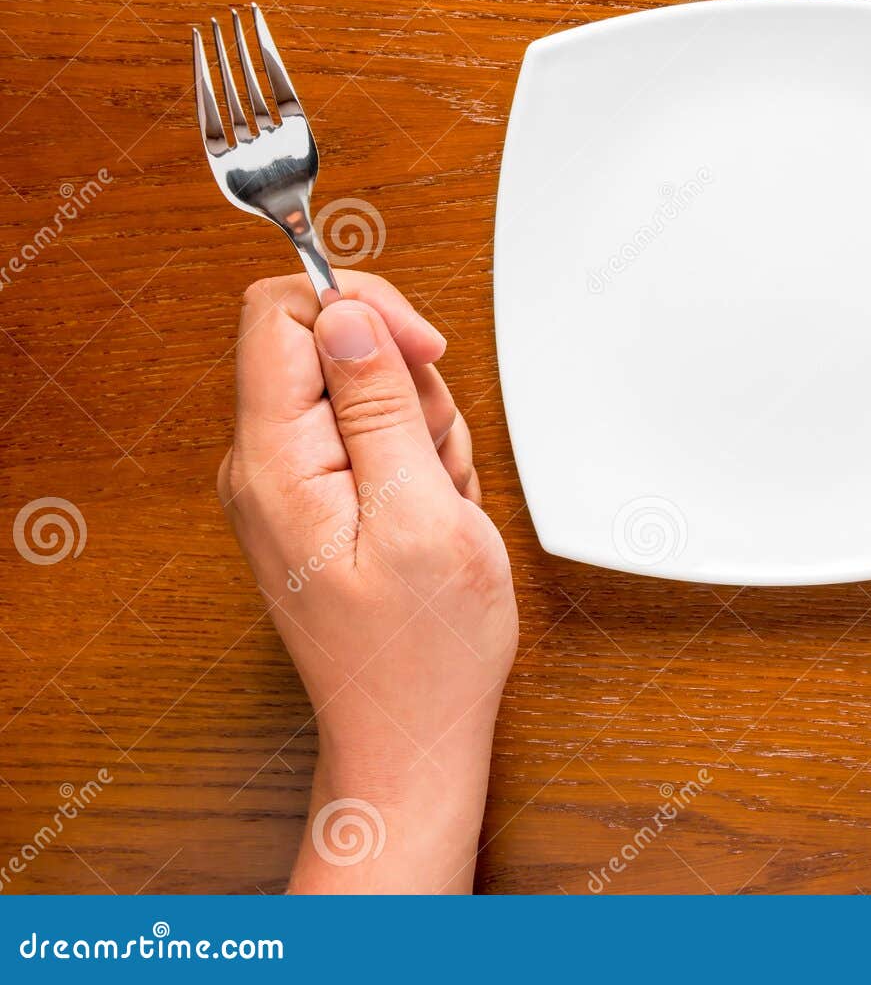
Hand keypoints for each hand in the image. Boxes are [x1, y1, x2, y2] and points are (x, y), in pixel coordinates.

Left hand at [218, 273, 516, 893]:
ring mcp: (293, 481)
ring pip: (367, 389)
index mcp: (274, 461)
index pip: (284, 313)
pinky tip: (431, 515)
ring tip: (436, 502)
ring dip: (424, 429)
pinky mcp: (322, 497)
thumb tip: (345, 314)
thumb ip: (379, 405)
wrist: (413, 730)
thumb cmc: (421, 650)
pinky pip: (378, 435)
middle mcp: (266, 463)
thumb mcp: (420, 514)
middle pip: (332, 345)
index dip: (363, 310)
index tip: (424, 353)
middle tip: (433, 460)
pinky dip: (420, 461)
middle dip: (408, 385)